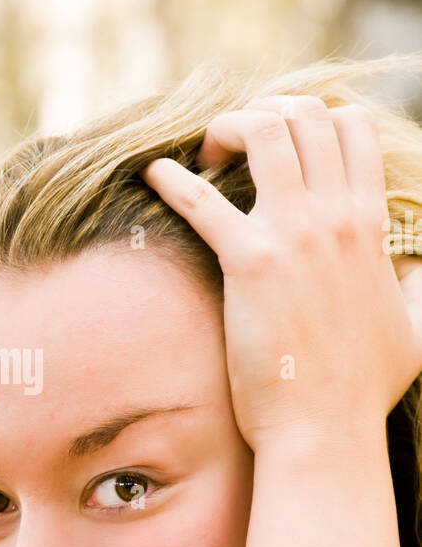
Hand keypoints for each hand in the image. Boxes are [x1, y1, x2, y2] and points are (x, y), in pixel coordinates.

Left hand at [142, 93, 421, 452]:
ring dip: (224, 131)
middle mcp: (334, 218)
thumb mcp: (414, 326)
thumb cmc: (363, 390)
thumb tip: (416, 267)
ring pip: (262, 132)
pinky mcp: (248, 263)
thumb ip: (414, 285)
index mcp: (369, 225)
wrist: (325, 430)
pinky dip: (171, 179)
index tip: (280, 150)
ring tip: (203, 159)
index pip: (350, 127)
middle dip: (261, 115)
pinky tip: (152, 175)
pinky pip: (201, 200)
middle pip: (302, 115)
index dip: (310, 121)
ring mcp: (293, 236)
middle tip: (232, 151)